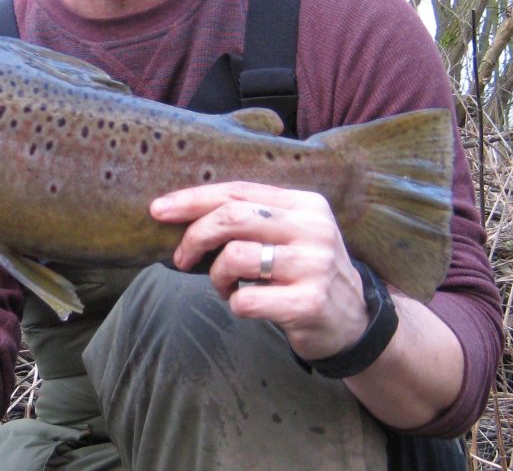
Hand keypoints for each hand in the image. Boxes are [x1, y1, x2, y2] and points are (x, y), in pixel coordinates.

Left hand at [151, 181, 369, 360]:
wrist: (353, 322)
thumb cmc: (305, 272)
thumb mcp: (289, 234)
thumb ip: (251, 217)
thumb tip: (183, 210)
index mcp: (304, 204)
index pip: (238, 190)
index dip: (193, 199)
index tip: (159, 210)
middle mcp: (312, 229)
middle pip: (232, 216)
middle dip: (195, 236)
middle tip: (181, 258)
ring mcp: (314, 266)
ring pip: (235, 257)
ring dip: (217, 276)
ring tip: (227, 286)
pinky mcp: (309, 303)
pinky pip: (246, 299)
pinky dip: (234, 303)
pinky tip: (246, 304)